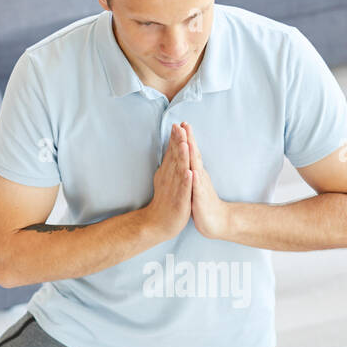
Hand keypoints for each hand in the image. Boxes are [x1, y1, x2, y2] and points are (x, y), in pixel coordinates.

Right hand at [144, 122, 192, 240]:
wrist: (158, 223)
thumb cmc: (164, 200)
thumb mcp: (165, 178)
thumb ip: (168, 163)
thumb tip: (170, 148)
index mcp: (168, 172)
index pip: (172, 153)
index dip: (175, 138)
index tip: (178, 123)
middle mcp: (170, 178)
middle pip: (175, 158)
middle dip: (178, 142)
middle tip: (179, 127)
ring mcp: (174, 189)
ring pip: (179, 171)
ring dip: (181, 157)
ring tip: (184, 143)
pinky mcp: (179, 201)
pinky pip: (183, 190)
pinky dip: (186, 181)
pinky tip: (189, 172)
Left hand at [182, 121, 229, 239]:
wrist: (216, 222)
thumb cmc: (202, 202)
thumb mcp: (195, 183)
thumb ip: (192, 170)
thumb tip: (187, 158)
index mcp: (196, 173)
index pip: (191, 152)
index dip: (186, 138)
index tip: (181, 124)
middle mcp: (200, 177)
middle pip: (195, 155)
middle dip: (190, 140)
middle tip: (185, 125)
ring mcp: (201, 187)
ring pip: (197, 168)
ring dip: (193, 155)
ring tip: (189, 142)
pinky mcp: (201, 200)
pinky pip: (198, 189)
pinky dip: (195, 180)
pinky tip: (192, 172)